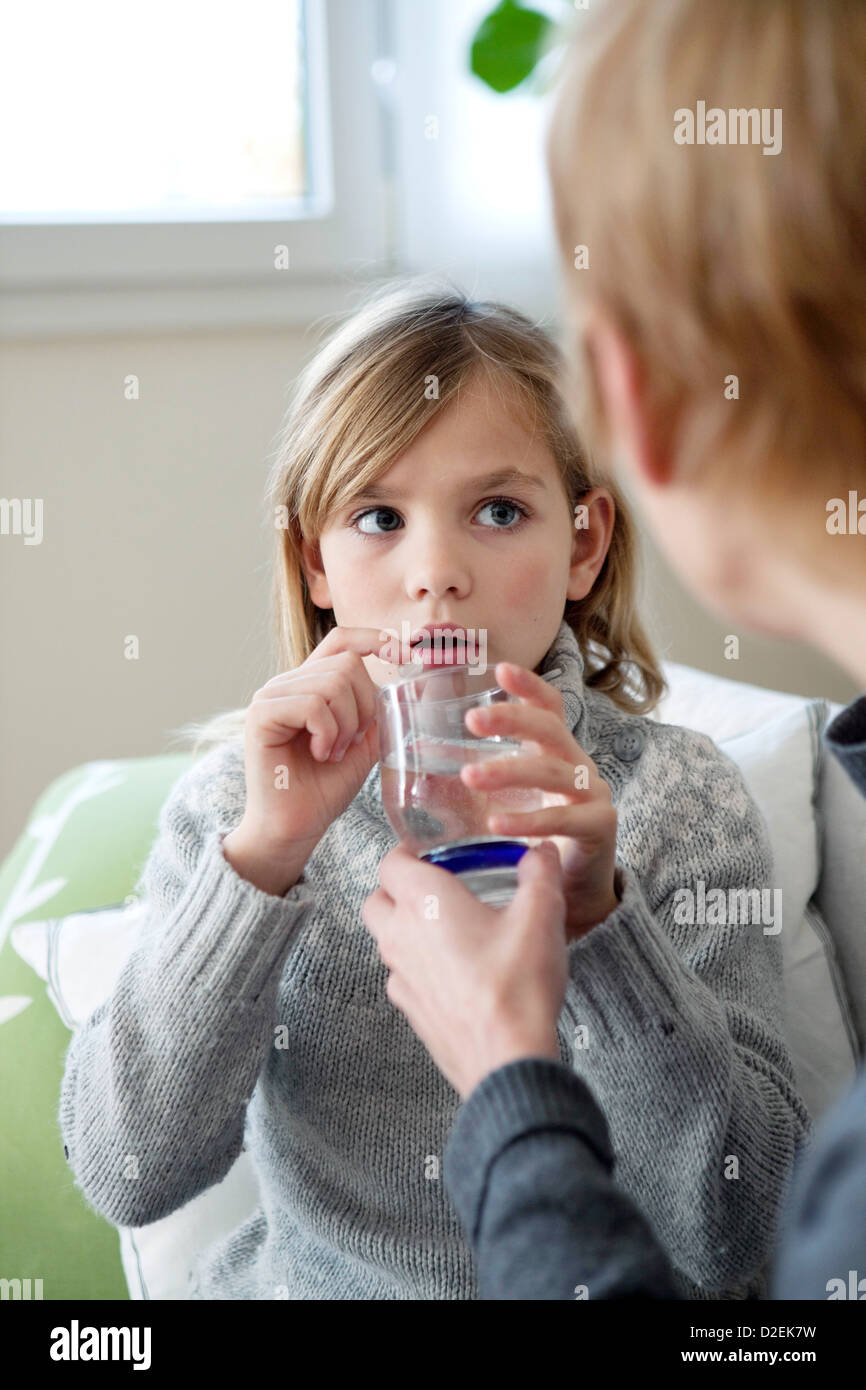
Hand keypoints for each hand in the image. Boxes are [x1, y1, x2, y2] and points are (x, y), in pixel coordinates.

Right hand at [224, 626, 384, 890]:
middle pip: (346, 663)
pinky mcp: (261, 714)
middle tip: (351, 743)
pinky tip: (320, 754)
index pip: (341, 640)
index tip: (402, 653)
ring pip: (331, 683)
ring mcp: (271, 695)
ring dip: (345, 725)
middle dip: (363, 706)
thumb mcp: (366, 744)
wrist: (295, 825)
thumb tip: (421, 684)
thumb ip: (382, 712)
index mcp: (311, 683)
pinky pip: (311, 704)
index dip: (373, 638)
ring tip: (332, 753)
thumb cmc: (325, 787)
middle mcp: (288, 682)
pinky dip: (326, 733)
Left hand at [361, 840, 567, 1099]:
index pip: (391, 863)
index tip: (431, 855)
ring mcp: (400, 976)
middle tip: (435, 889)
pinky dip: (418, 967)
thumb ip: (540, 874)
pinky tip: (453, 972)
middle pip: (377, 900)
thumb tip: (541, 852)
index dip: (408, 853)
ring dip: (406, 928)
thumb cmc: (516, 986)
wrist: (507, 1058)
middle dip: (398, 889)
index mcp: (424, 901)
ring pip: (386, 940)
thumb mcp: (541, 917)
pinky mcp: (410, 1009)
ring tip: (448, 930)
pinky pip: (401, 976)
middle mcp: (401, 935)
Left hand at [461, 661, 619, 940]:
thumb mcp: (498, 806)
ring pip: (552, 771)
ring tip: (469, 775)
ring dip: (509, 770)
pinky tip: (496, 823)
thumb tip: (418, 762)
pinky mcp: (599, 829)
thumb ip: (468, 783)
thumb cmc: (533, 845)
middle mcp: (579, 767)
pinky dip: (527, 820)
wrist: (576, 898)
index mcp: (556, 754)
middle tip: (472, 720)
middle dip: (512, 720)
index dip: (528, 687)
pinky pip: (563, 818)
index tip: (499, 669)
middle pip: (550, 729)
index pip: (548, 708)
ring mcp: (593, 796)